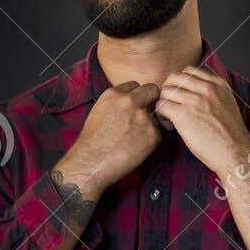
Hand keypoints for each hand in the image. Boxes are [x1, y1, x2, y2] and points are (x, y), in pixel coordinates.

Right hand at [55, 80, 161, 198]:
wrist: (91, 164)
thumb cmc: (91, 143)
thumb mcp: (99, 112)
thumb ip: (116, 103)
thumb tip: (130, 103)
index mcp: (114, 94)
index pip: (135, 85)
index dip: (136, 96)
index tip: (135, 106)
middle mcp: (129, 101)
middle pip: (152, 90)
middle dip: (151, 100)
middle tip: (146, 115)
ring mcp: (142, 117)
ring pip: (155, 115)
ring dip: (149, 124)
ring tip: (134, 139)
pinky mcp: (152, 134)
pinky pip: (158, 134)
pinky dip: (151, 141)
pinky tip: (136, 149)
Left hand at [154, 68, 249, 178]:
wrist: (234, 152)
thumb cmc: (230, 136)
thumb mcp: (226, 104)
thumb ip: (212, 94)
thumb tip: (193, 93)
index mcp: (217, 84)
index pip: (188, 71)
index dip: (180, 82)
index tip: (179, 95)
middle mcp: (206, 88)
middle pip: (174, 77)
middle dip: (168, 90)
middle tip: (170, 104)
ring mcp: (194, 100)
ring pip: (166, 91)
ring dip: (163, 103)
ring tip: (169, 116)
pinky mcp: (184, 115)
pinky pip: (161, 106)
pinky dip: (160, 115)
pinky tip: (168, 124)